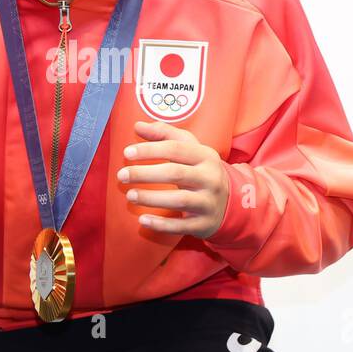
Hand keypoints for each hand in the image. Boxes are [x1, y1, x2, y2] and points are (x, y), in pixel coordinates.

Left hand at [116, 120, 229, 237]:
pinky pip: (182, 226)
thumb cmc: (201, 170)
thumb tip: (137, 125)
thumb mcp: (190, 148)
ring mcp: (208, 202)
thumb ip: (164, 134)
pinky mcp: (204, 223)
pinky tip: (143, 220)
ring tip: (129, 195)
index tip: (127, 153)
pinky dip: (161, 224)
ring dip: (151, 198)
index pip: (176, 148)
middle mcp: (210, 178)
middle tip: (121, 175)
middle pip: (175, 173)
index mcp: (205, 156)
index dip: (150, 150)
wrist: (230, 202)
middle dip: (145, 174)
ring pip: (179, 200)